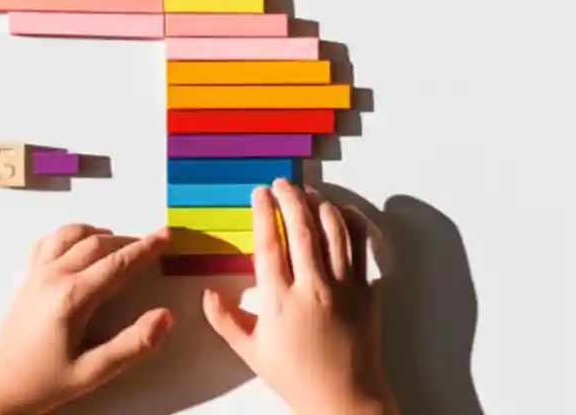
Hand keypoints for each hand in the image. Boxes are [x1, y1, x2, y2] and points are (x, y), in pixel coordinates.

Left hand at [0, 224, 171, 414]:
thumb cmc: (42, 382)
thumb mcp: (93, 372)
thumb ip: (132, 345)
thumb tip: (163, 318)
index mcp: (73, 298)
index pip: (118, 263)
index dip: (146, 248)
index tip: (164, 236)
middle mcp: (53, 277)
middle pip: (97, 243)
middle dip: (128, 241)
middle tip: (151, 243)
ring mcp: (37, 274)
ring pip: (71, 235)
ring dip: (98, 233)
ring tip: (119, 242)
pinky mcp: (27, 278)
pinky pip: (48, 242)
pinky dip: (68, 235)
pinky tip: (77, 244)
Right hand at [202, 180, 397, 414]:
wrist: (345, 400)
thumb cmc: (296, 377)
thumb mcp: (251, 352)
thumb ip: (225, 320)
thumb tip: (207, 293)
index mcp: (279, 300)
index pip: (268, 242)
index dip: (262, 212)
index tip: (259, 193)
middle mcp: (312, 287)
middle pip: (301, 228)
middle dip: (290, 197)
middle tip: (282, 183)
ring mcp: (344, 287)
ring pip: (334, 232)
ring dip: (321, 205)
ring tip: (309, 193)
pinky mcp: (368, 292)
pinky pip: (364, 249)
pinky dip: (355, 224)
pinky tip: (345, 212)